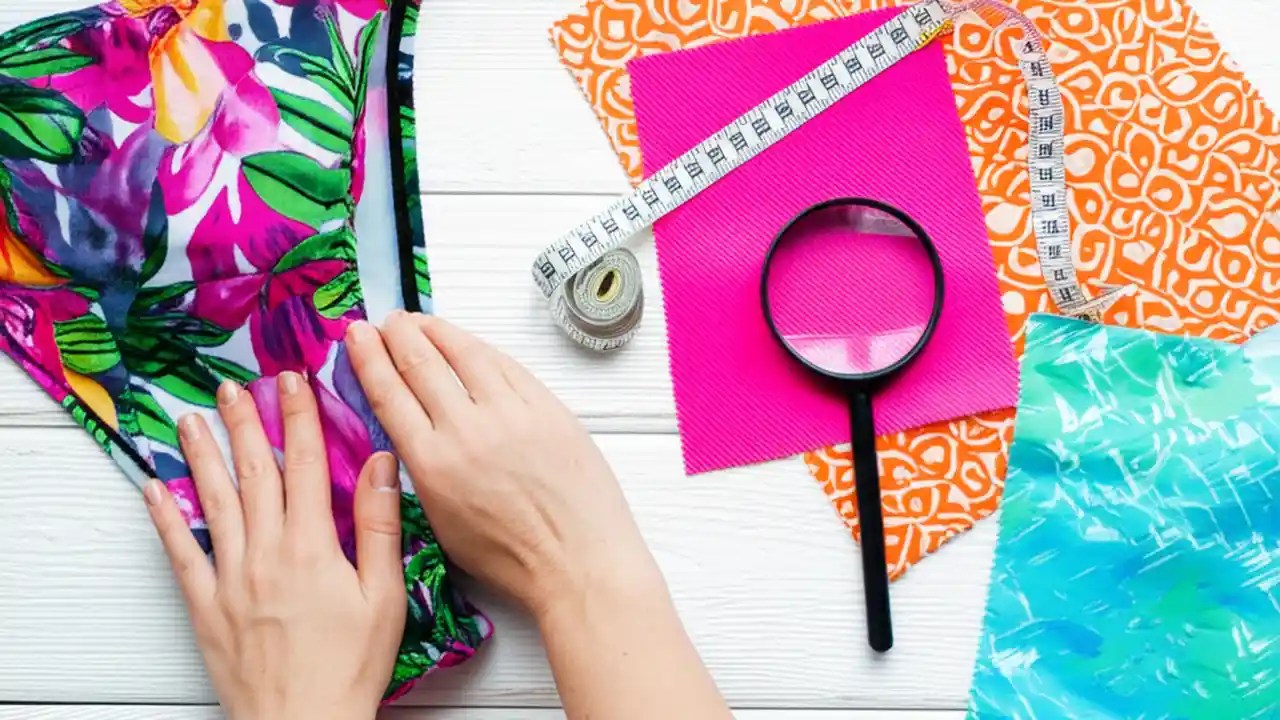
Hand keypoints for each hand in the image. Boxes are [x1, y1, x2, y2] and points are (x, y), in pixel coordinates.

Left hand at [142, 372, 406, 719]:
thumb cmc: (351, 667)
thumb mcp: (384, 596)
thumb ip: (380, 526)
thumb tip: (381, 465)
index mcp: (314, 548)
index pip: (306, 465)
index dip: (298, 418)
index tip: (292, 382)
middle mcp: (266, 554)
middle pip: (255, 474)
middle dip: (245, 424)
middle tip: (234, 388)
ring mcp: (231, 578)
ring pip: (214, 503)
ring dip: (203, 456)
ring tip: (191, 420)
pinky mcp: (206, 606)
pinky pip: (181, 554)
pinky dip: (166, 519)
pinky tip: (156, 491)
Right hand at [343, 313, 661, 619]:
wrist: (577, 562)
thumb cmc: (513, 559)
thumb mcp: (443, 526)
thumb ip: (422, 473)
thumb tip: (410, 434)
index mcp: (433, 464)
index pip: (389, 395)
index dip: (369, 359)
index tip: (356, 337)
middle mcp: (467, 430)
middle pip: (422, 364)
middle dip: (396, 335)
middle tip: (382, 321)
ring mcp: (511, 414)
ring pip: (466, 354)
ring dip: (437, 332)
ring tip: (418, 321)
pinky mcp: (548, 408)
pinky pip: (507, 365)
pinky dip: (481, 348)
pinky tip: (469, 343)